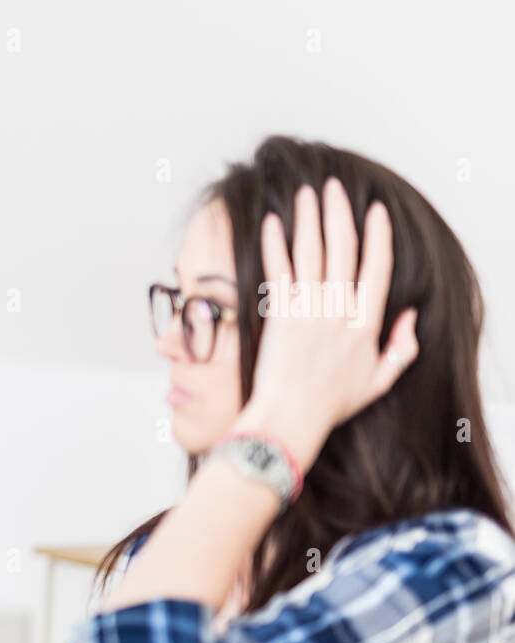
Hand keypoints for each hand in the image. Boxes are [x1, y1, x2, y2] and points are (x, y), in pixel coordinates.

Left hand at [240, 177, 418, 470]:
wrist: (290, 417)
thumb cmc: (331, 404)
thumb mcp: (378, 381)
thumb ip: (401, 349)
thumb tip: (410, 317)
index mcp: (365, 323)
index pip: (376, 267)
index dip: (377, 235)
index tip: (374, 210)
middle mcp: (339, 310)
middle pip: (342, 249)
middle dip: (338, 213)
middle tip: (334, 186)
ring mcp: (308, 310)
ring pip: (310, 252)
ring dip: (308, 218)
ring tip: (307, 192)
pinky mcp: (279, 315)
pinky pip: (278, 271)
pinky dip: (274, 244)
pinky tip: (272, 222)